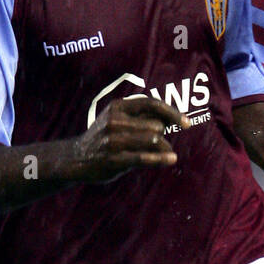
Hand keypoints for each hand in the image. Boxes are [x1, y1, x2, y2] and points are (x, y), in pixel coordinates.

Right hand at [72, 96, 187, 181]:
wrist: (76, 158)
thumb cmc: (103, 139)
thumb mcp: (116, 119)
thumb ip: (139, 117)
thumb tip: (170, 120)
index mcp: (117, 107)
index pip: (151, 104)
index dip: (172, 112)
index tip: (187, 123)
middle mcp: (115, 121)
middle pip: (156, 125)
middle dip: (165, 135)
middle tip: (164, 144)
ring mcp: (113, 140)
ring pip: (153, 140)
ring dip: (164, 148)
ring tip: (166, 154)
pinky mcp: (113, 159)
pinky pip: (143, 158)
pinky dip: (160, 159)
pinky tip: (171, 159)